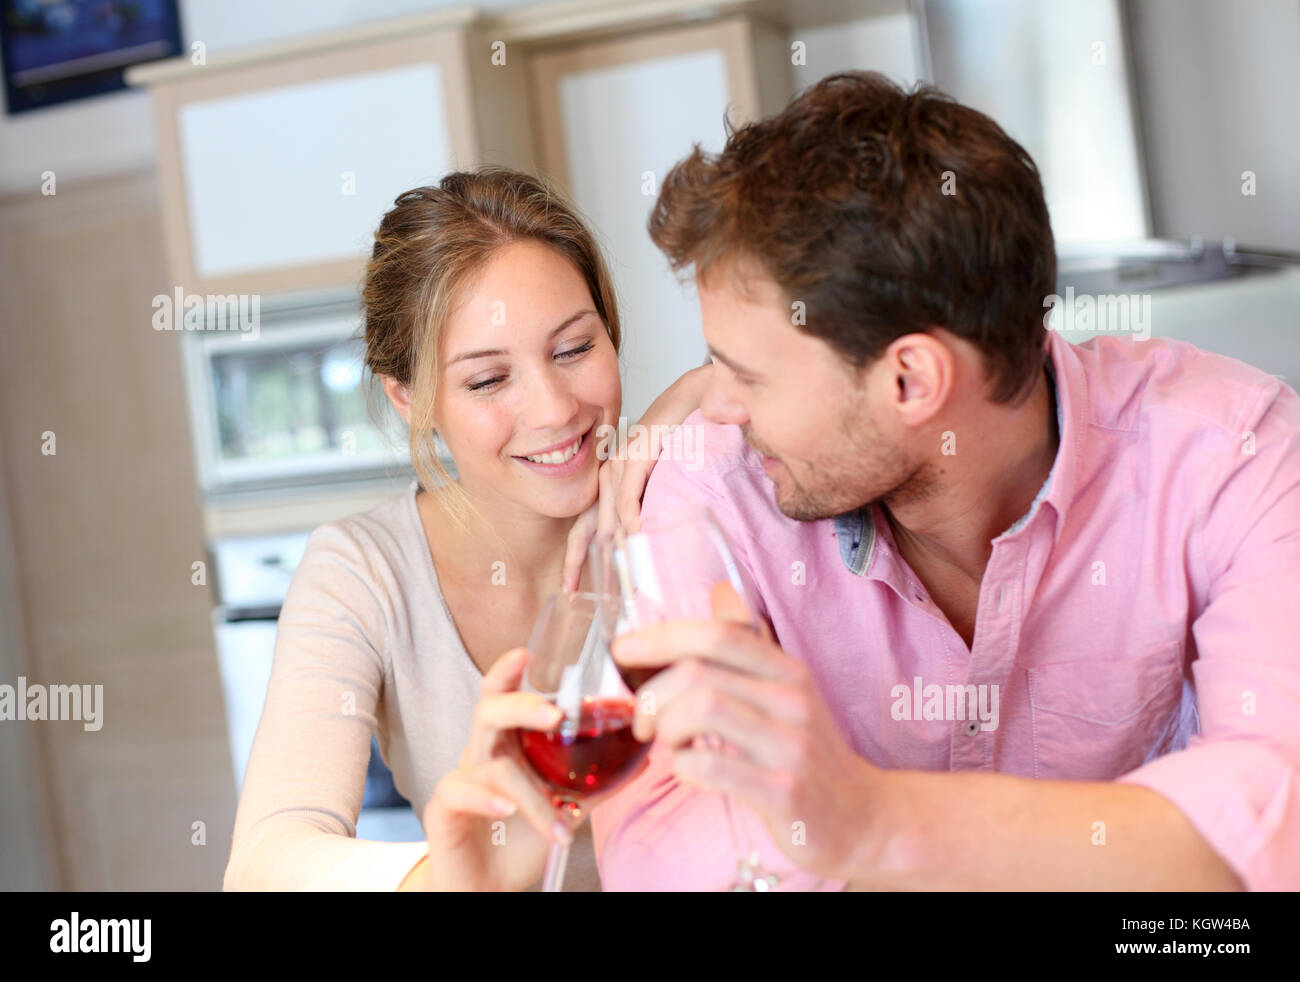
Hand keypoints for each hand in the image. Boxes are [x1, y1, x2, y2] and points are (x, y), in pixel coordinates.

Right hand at [420, 648, 579, 890]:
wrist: (485, 888)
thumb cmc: (519, 840)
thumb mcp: (564, 807)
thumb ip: (596, 783)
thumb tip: (642, 759)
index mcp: (507, 746)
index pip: (502, 697)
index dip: (507, 672)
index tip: (525, 652)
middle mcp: (481, 756)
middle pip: (490, 711)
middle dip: (523, 706)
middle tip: (555, 716)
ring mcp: (460, 779)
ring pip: (492, 765)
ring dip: (532, 795)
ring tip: (560, 823)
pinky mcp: (443, 808)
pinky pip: (458, 790)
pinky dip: (487, 798)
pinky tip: (508, 810)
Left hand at [562, 364, 712, 591]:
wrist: (697, 399)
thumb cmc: (685, 439)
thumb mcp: (665, 485)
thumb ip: (654, 512)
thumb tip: (653, 551)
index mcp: (613, 485)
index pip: (586, 528)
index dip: (575, 559)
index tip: (570, 588)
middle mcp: (610, 475)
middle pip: (589, 528)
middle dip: (584, 564)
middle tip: (579, 594)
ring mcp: (622, 463)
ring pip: (610, 515)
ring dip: (615, 549)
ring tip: (619, 580)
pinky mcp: (638, 451)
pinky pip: (629, 491)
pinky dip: (632, 516)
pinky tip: (636, 536)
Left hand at [609, 582, 884, 881]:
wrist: (862, 814)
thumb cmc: (810, 751)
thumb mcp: (787, 689)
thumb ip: (749, 644)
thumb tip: (720, 591)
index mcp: (786, 670)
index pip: (717, 633)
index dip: (660, 636)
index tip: (623, 651)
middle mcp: (791, 700)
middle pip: (699, 671)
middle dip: (651, 694)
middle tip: (640, 721)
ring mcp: (789, 746)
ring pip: (702, 709)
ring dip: (665, 727)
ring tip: (667, 744)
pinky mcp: (783, 792)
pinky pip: (711, 767)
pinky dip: (683, 766)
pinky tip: (688, 770)